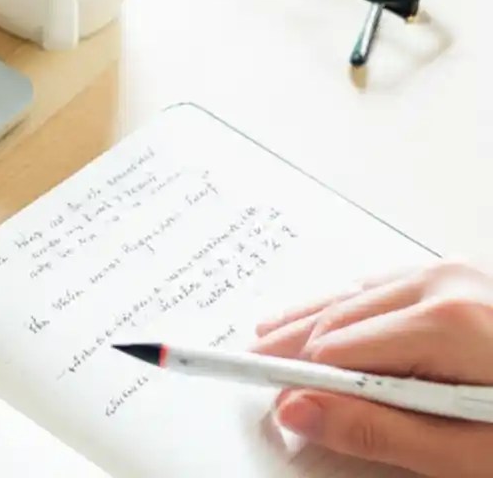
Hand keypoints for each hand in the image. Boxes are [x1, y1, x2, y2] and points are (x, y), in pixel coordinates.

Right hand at [252, 261, 492, 477]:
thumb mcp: (469, 452)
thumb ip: (378, 431)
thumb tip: (300, 410)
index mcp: (448, 323)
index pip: (334, 352)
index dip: (295, 381)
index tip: (263, 396)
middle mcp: (447, 284)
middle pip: (337, 317)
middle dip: (295, 352)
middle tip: (256, 373)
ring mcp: (454, 274)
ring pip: (354, 297)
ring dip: (313, 326)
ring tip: (272, 343)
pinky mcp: (459, 277)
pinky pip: (382, 287)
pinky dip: (349, 309)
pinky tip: (327, 321)